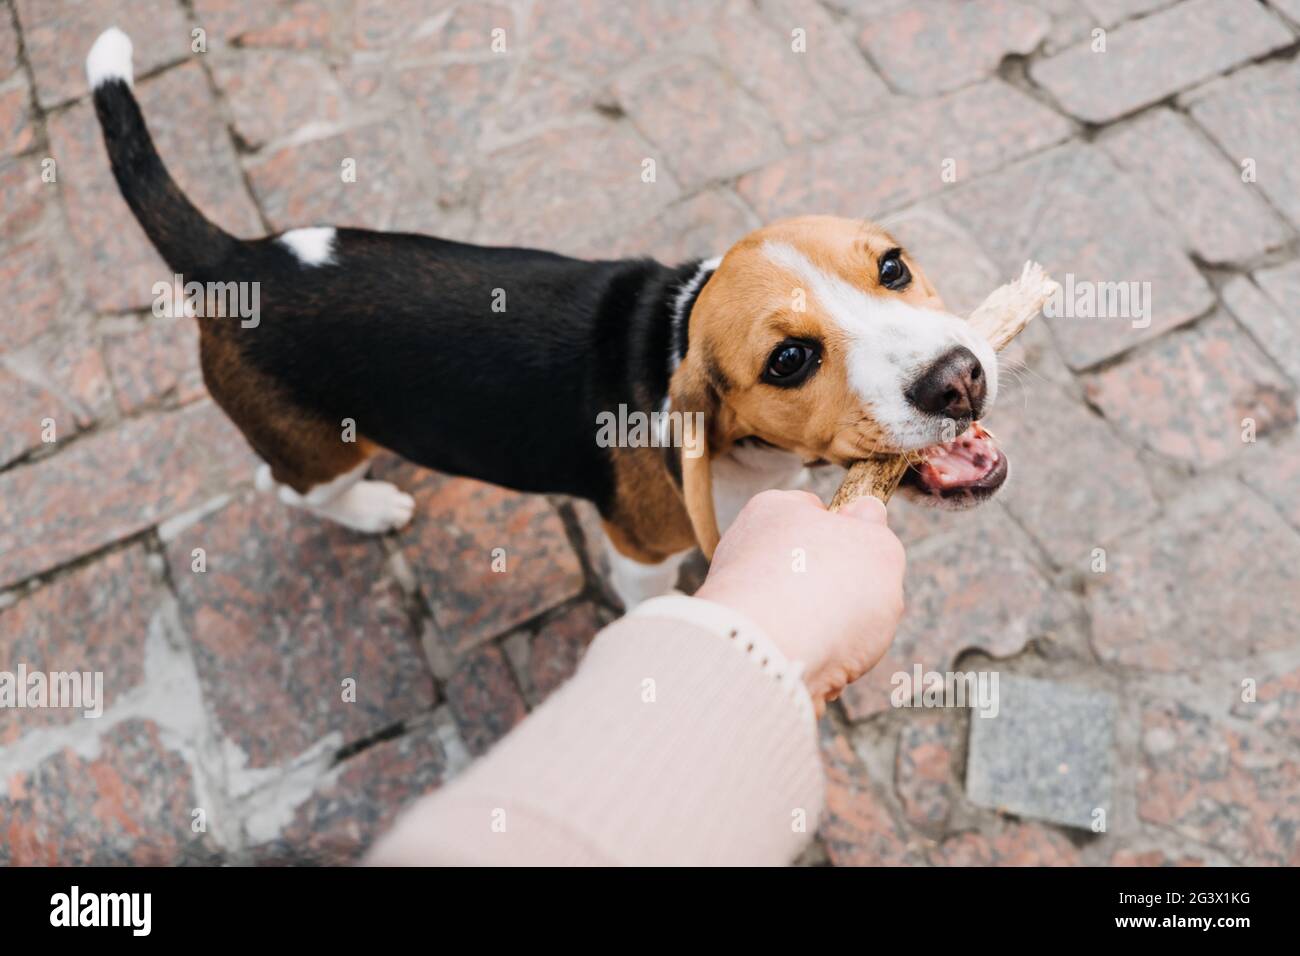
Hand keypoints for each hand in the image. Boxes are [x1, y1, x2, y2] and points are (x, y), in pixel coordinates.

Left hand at [694, 489, 904, 715]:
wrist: (768, 656)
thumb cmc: (826, 592)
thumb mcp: (877, 547)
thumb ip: (875, 529)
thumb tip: (866, 513)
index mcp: (774, 510)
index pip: (812, 511)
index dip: (846, 535)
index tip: (864, 558)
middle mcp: (745, 550)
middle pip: (809, 569)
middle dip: (839, 595)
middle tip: (858, 610)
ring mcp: (735, 598)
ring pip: (797, 615)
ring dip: (824, 634)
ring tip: (835, 645)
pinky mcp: (734, 642)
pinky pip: (782, 650)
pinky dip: (802, 662)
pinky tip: (811, 668)